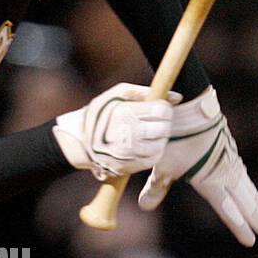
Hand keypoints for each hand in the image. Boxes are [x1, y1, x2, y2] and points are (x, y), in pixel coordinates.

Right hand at [53, 82, 173, 180]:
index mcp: (126, 114)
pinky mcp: (130, 166)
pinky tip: (145, 143)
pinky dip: (154, 150)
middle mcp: (128, 134)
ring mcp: (129, 153)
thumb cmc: (101, 113)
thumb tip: (177, 97)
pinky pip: (154, 158)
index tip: (158, 108)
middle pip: (164, 128)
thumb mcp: (118, 94)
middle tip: (156, 121)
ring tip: (150, 132)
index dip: (164, 108)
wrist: (80, 142)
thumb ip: (146, 92)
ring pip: (161, 144)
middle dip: (164, 123)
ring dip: (159, 137)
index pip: (162, 111)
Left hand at [138, 86, 257, 246]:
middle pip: (244, 200)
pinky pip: (240, 171)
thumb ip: (157, 186)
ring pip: (245, 186)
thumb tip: (144, 206)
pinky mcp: (227, 147)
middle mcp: (224, 172)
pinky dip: (247, 184)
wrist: (190, 104)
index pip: (228, 210)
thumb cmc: (174, 136)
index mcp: (210, 181)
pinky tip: (247, 187)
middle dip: (256, 218)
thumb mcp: (162, 164)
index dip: (240, 227)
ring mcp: (228, 158)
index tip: (251, 241)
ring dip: (255, 202)